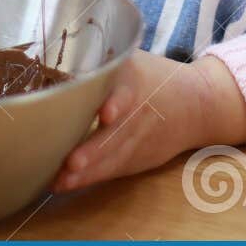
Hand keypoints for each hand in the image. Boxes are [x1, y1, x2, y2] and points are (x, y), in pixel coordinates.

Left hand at [49, 52, 245, 193]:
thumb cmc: (152, 77)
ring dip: (87, 171)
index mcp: (138, 80)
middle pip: (119, 133)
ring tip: (60, 181)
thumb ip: (100, 65)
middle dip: (94, 150)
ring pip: (115, 157)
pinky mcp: (142, 158)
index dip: (118, 102)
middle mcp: (142, 111)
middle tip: (69, 163)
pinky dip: (92, 177)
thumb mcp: (132, 61)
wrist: (198, 104)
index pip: (129, 91)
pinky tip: (68, 184)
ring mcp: (143, 139)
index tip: (106, 114)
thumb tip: (46, 65)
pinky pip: (115, 169)